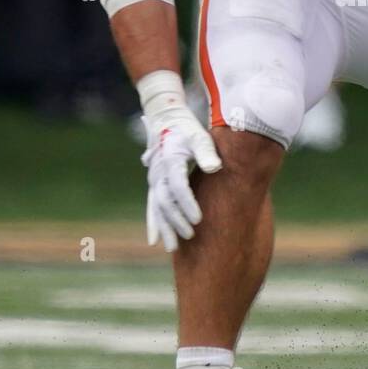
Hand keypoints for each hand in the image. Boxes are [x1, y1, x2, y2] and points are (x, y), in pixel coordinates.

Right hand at [141, 105, 221, 252]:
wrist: (166, 120)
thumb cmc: (188, 129)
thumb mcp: (199, 136)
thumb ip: (206, 152)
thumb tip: (215, 167)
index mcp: (170, 161)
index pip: (178, 187)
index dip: (187, 204)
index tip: (198, 219)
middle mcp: (158, 173)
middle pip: (165, 201)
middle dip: (176, 220)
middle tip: (190, 235)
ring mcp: (154, 180)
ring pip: (157, 208)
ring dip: (164, 227)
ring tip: (172, 247)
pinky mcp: (154, 185)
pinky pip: (152, 207)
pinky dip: (154, 223)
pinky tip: (154, 241)